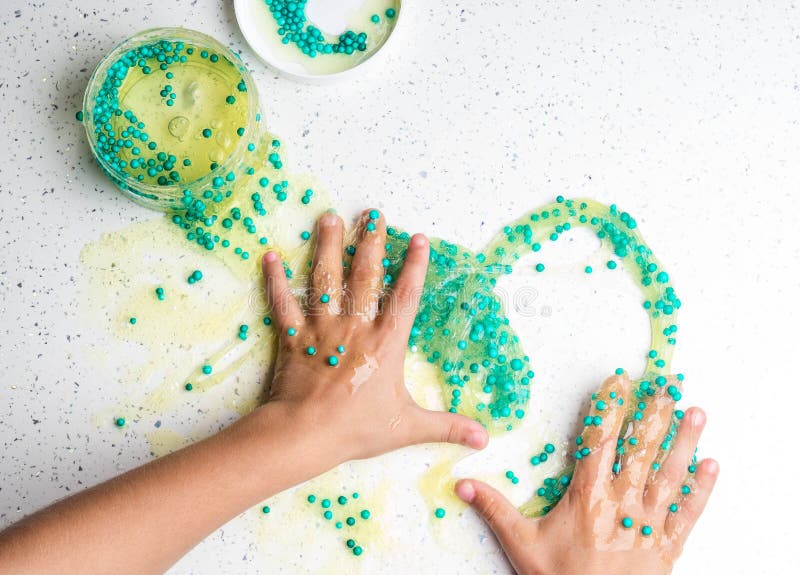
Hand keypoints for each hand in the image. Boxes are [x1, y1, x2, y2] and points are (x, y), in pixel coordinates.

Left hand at [259, 209, 488, 463]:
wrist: (305, 433)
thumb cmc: (356, 428)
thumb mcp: (407, 427)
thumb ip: (446, 426)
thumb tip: (484, 438)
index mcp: (386, 342)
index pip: (405, 296)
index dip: (414, 266)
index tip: (418, 239)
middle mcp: (355, 326)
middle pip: (364, 276)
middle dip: (370, 242)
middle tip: (371, 214)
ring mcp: (321, 328)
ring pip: (325, 280)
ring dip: (326, 247)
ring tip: (328, 218)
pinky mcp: (293, 337)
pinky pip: (283, 303)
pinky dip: (275, 280)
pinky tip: (269, 256)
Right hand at [455, 372, 718, 574]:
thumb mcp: (522, 545)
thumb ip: (495, 509)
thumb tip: (461, 484)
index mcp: (587, 499)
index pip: (600, 442)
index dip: (610, 408)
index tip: (619, 382)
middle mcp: (622, 505)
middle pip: (641, 450)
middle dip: (654, 415)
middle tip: (667, 385)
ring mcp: (648, 525)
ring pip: (670, 475)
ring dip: (685, 442)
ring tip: (696, 411)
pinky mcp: (667, 546)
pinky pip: (689, 513)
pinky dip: (703, 489)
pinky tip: (713, 465)